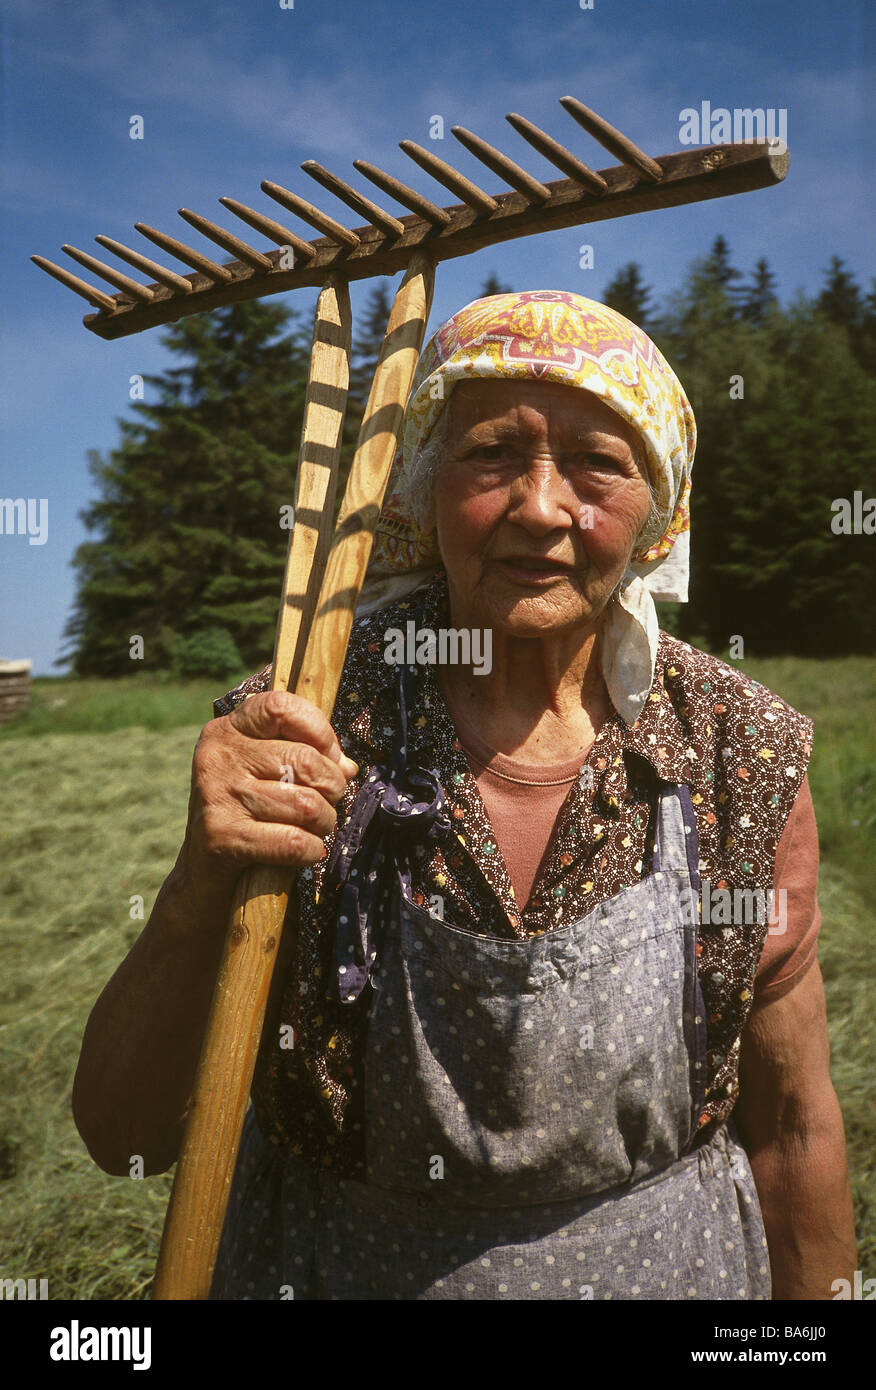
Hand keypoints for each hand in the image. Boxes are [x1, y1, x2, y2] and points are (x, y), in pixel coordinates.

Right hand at [182, 689, 358, 892]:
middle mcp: (218, 756)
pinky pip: (294, 841)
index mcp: (228, 730)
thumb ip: (303, 757)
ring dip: (325, 823)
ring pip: (306, 804)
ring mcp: (217, 794)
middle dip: (333, 787)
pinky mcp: (221, 835)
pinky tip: (307, 850)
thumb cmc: (247, 812)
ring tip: (316, 827)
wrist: (203, 868)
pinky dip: (313, 850)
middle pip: (305, 761)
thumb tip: (347, 766)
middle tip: (329, 801)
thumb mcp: (265, 772)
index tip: (332, 756)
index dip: (319, 731)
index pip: (281, 708)